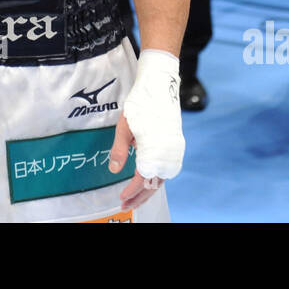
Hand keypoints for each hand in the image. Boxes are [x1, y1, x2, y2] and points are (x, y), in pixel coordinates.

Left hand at [108, 49, 183, 210]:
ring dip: (149, 189)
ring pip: (162, 177)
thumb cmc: (141, 103)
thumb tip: (114, 170)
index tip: (121, 199)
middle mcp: (167, 153)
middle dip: (140, 196)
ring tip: (135, 196)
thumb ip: (119, 149)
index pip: (143, 179)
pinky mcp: (175, 145)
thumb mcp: (125, 125)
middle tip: (126, 204)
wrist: (161, 84)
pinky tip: (148, 179)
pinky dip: (157, 178)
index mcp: (154, 149)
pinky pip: (167, 168)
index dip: (132, 191)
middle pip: (155, 184)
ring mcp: (174, 149)